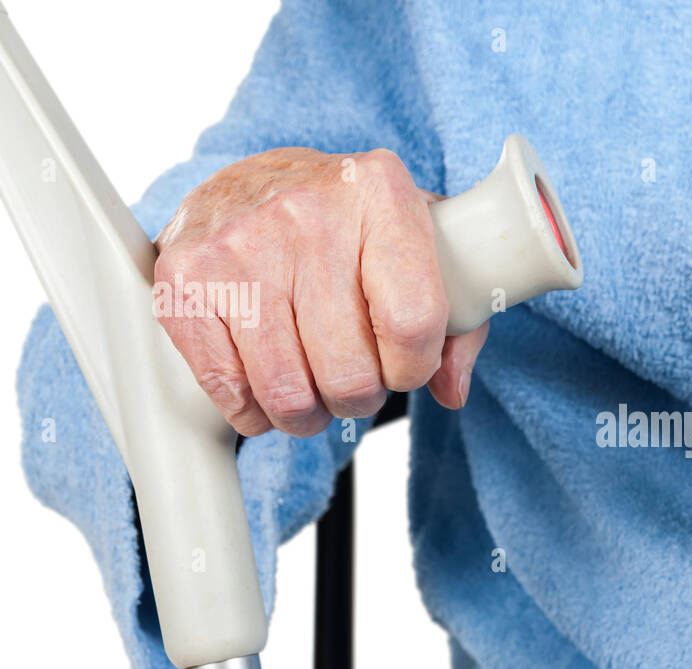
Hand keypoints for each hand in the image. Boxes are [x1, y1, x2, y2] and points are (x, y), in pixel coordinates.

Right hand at [153, 147, 485, 436]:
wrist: (256, 183)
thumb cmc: (353, 227)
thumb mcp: (425, 249)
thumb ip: (459, 323)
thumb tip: (451, 391)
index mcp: (380, 194)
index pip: (413, 323)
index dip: (416, 368)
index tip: (407, 363)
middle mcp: (305, 213)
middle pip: (349, 373)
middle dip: (360, 397)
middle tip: (355, 378)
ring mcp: (237, 245)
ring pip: (288, 394)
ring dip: (308, 413)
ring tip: (314, 385)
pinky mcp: (183, 280)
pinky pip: (229, 391)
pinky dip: (254, 410)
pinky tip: (267, 381)